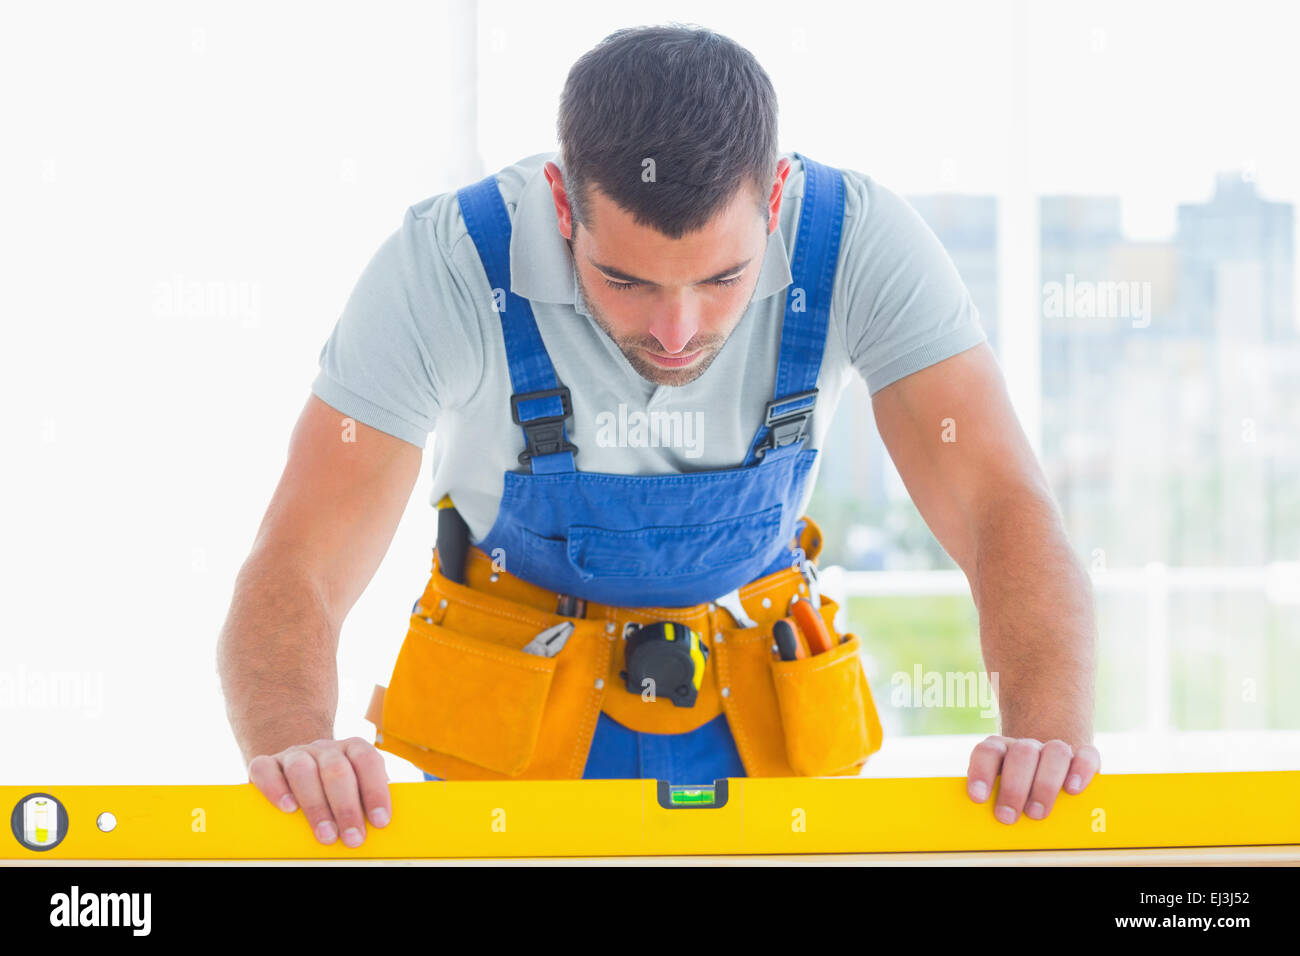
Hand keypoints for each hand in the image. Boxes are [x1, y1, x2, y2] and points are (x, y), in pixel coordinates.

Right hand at [248, 737, 391, 846]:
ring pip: (302, 769)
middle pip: (336, 769)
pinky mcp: (266, 764)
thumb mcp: (357, 790)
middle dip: (347, 807)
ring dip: (315, 805)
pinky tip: (288, 809)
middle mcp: (324, 748)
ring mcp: (294, 754)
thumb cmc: (336, 790)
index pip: (367, 761)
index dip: (375, 790)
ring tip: (325, 834)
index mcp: (352, 749)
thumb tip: (381, 827)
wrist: (296, 769)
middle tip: (353, 839)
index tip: (380, 822)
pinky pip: (265, 769)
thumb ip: (367, 801)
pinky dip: (275, 789)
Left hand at [965, 735, 1099, 823]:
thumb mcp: (1002, 795)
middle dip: (1014, 787)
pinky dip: (1081, 771)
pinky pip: (1087, 755)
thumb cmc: (1020, 793)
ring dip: (1046, 784)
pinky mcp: (1083, 755)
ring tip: (1037, 814)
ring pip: (1055, 752)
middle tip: (1008, 817)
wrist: (1049, 772)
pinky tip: (1073, 790)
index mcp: (1002, 751)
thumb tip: (989, 829)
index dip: (981, 772)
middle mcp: (1028, 746)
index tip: (978, 798)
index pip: (988, 751)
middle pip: (1022, 753)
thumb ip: (995, 802)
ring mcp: (1055, 749)